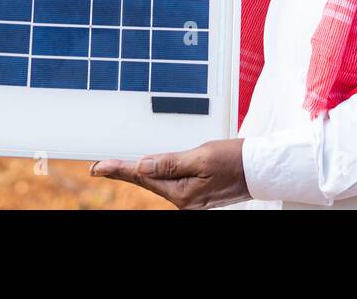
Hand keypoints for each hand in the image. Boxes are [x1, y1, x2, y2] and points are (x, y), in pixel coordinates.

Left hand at [89, 139, 249, 208]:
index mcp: (182, 193)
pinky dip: (158, 172)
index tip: (96, 167)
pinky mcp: (196, 192)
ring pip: (158, 180)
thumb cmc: (234, 160)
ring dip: (141, 172)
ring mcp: (190, 197)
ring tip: (118, 166)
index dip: (117, 170)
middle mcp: (183, 199)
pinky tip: (149, 167)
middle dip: (125, 172)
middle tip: (99, 166)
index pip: (142, 177)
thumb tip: (142, 166)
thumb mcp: (200, 157)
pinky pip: (171, 180)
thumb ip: (170, 162)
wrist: (260, 169)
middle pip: (147, 181)